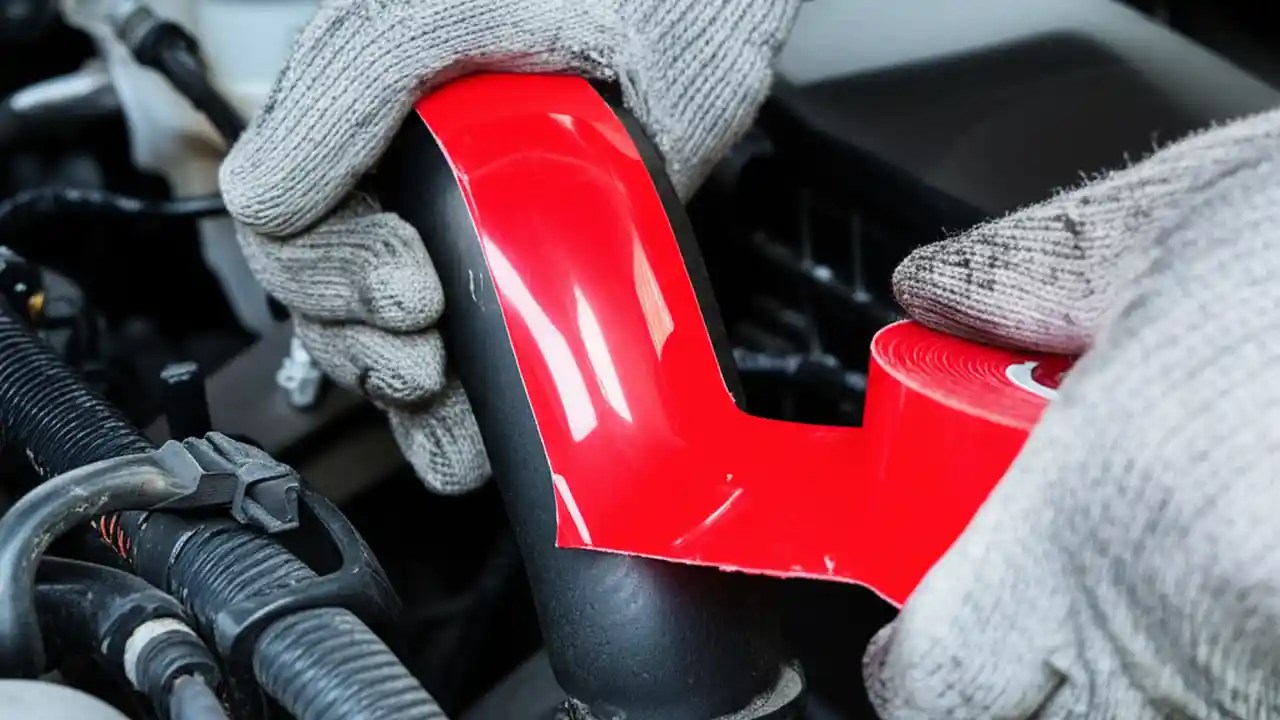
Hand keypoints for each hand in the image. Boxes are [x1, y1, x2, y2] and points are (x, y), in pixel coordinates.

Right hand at [219, 0, 799, 492]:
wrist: (684, 32)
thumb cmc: (577, 4)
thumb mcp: (439, 19)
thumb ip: (341, 93)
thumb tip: (266, 201)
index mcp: (351, 122)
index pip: (281, 225)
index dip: (328, 271)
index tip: (411, 285)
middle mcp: (393, 188)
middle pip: (318, 297)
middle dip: (361, 336)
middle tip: (422, 339)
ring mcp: (455, 243)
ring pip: (375, 346)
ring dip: (398, 383)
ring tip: (440, 377)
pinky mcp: (515, 285)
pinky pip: (454, 380)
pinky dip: (450, 424)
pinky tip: (464, 434)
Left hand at [866, 107, 1279, 717]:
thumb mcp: (1168, 230)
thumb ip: (1016, 279)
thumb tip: (937, 299)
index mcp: (1109, 532)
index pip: (940, 685)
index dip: (921, 659)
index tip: (932, 624)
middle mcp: (1203, 645)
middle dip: (1023, 675)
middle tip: (1049, 591)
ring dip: (1142, 670)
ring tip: (1190, 551)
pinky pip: (1250, 694)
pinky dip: (1236, 659)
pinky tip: (1252, 569)